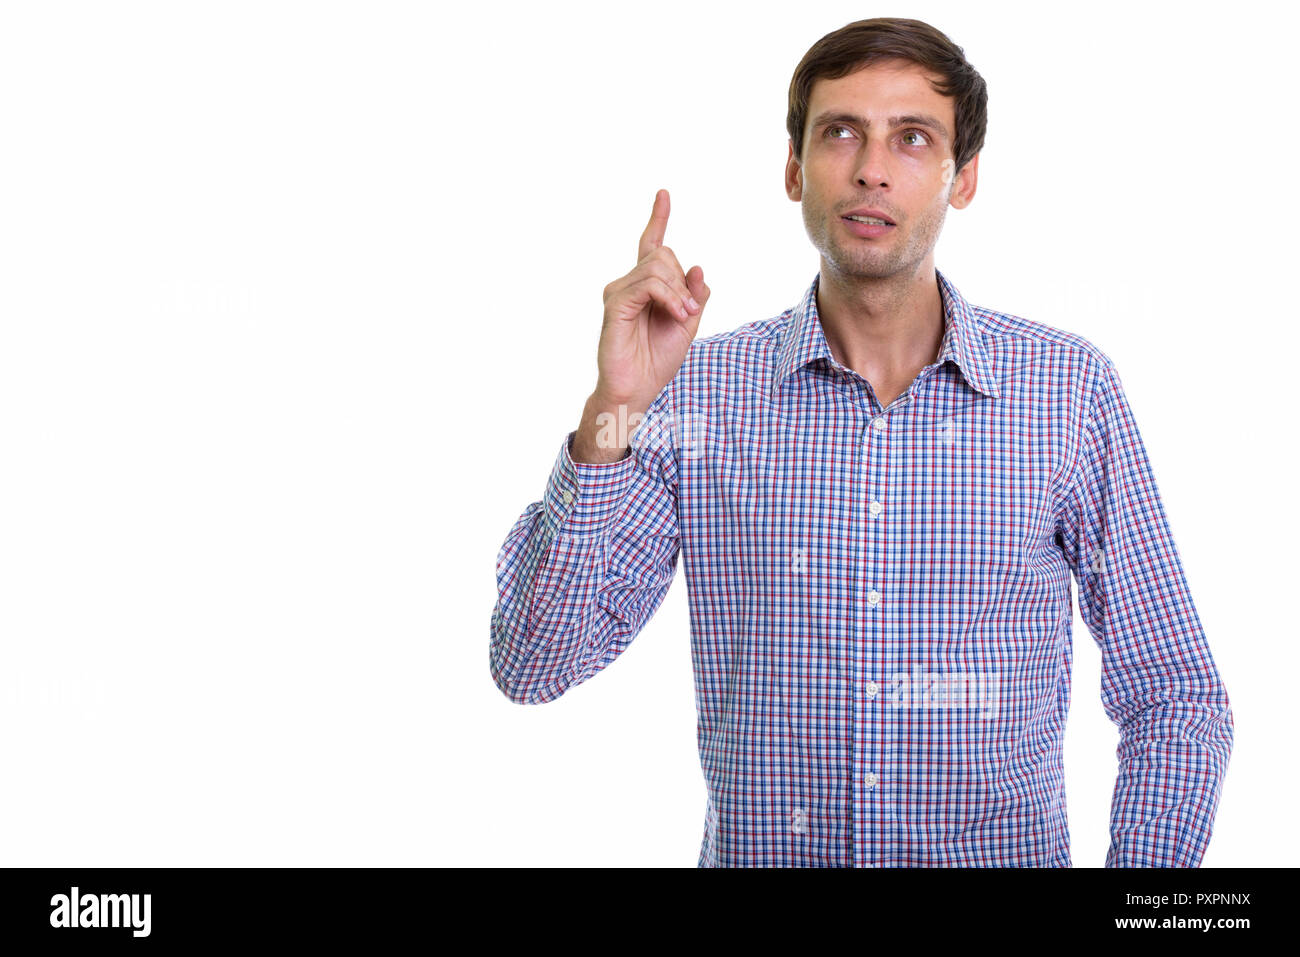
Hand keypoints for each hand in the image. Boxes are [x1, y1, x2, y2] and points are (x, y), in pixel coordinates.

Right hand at [594, 188, 709, 414]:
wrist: (637, 389)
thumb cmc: (656, 360)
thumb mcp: (687, 324)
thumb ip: (694, 296)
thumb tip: (698, 268)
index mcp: (646, 287)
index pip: (652, 245)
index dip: (658, 218)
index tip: (663, 194)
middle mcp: (629, 284)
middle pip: (664, 255)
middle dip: (683, 280)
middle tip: (690, 310)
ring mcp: (619, 291)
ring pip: (658, 268)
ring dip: (679, 292)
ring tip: (683, 316)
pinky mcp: (616, 303)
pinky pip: (649, 285)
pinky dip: (669, 297)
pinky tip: (676, 315)